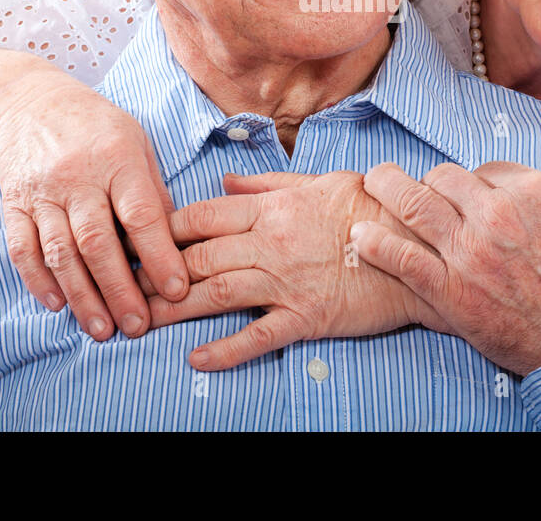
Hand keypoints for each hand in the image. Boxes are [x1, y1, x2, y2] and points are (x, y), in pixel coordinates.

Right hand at [0, 64, 187, 340]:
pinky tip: (57, 305)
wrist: (24, 102)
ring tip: (102, 329)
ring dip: (82, 296)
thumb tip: (172, 241)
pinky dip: (38, 280)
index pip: (141, 215)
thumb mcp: (135, 142)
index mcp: (117, 158)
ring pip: (60, 252)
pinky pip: (22, 249)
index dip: (159, 256)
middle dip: (120, 290)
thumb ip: (152, 191)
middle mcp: (77, 177)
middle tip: (137, 327)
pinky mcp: (13, 204)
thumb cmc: (93, 126)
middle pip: (98, 242)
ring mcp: (41, 192)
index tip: (177, 290)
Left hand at [136, 171, 449, 370]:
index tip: (135, 240)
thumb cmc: (370, 208)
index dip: (163, 229)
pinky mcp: (307, 317)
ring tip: (139, 322)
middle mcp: (272, 243)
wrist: (419, 243)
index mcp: (272, 208)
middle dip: (154, 273)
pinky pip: (259, 335)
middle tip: (122, 286)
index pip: (202, 217)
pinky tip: (196, 358)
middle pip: (198, 257)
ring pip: (216, 294)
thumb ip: (266, 184)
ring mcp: (287, 282)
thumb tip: (224, 183)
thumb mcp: (318, 182)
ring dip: (173, 310)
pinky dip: (225, 349)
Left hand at [352, 161, 540, 375]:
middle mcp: (496, 214)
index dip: (469, 183)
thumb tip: (539, 188)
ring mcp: (471, 253)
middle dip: (424, 179)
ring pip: (415, 205)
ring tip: (373, 183)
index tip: (462, 195)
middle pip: (442, 178)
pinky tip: (360, 237)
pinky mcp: (453, 292)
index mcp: (531, 191)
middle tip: (404, 179)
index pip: (481, 171)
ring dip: (387, 189)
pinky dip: (377, 244)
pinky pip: (403, 260)